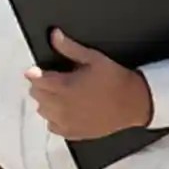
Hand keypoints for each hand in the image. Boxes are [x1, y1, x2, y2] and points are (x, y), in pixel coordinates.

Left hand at [25, 28, 153, 139]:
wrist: (134, 103)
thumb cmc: (114, 79)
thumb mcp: (93, 58)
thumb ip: (70, 48)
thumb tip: (54, 35)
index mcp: (64, 86)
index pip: (36, 80)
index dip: (35, 73)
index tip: (38, 70)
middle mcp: (62, 106)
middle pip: (37, 95)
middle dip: (40, 86)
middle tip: (53, 79)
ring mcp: (67, 122)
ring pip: (42, 111)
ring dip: (46, 101)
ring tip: (60, 94)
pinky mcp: (74, 133)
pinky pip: (53, 127)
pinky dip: (54, 118)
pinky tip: (65, 110)